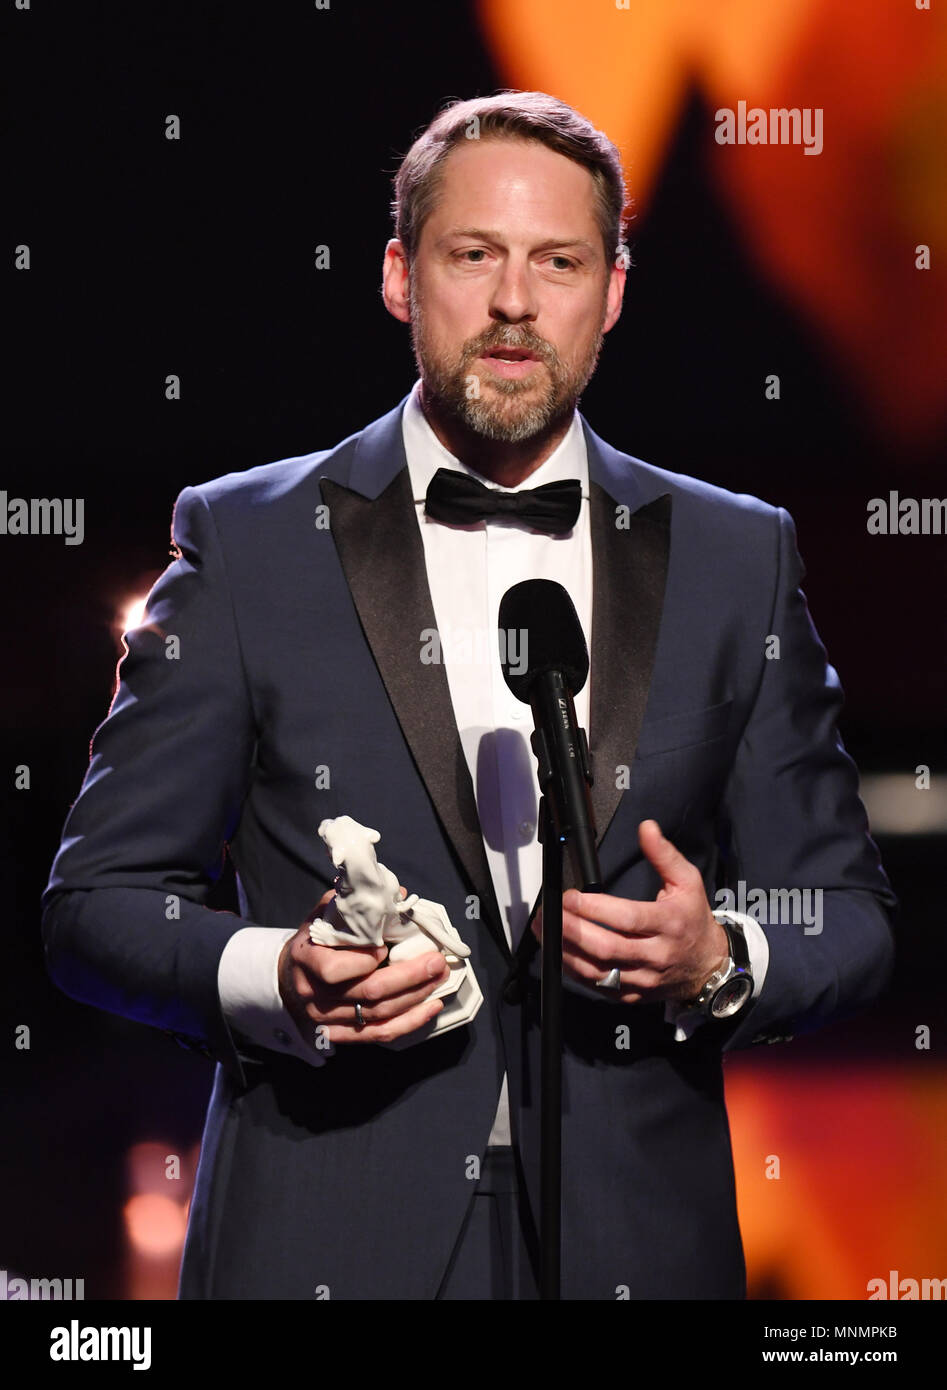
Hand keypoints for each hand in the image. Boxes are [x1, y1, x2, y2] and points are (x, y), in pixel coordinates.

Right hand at [278, 890, 447, 1045]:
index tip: (385, 945)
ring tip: (439, 977)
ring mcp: (328, 1018)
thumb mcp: (326, 915)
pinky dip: (409, 1022)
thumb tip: (398, 895)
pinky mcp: (343, 1033)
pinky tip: (431, 1006)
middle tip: (435, 961)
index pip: (334, 969)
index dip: (364, 960)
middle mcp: (314, 994)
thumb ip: (356, 904)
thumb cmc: (316, 941)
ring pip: (378, 1014)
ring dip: (415, 996)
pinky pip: (380, 1033)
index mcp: (306, 959)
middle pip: (367, 993)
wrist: (293, 975)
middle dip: (409, 976)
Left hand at [531, 820, 727, 1003]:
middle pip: (607, 947)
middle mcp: (656, 955)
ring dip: (566, 952)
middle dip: (572, 930)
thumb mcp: (688, 881)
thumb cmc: (693, 919)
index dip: (595, 908)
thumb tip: (646, 827)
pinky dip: (575, 971)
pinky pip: (598, 987)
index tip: (570, 896)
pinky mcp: (632, 995)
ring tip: (545, 932)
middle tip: (548, 914)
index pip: (627, 918)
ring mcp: (643, 979)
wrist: (708, 965)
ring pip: (598, 971)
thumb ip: (664, 855)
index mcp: (669, 924)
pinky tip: (559, 952)